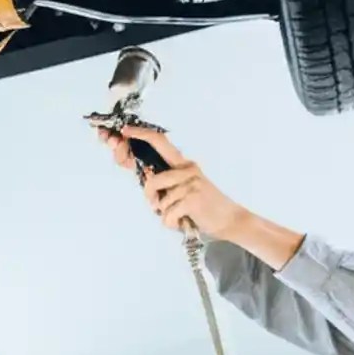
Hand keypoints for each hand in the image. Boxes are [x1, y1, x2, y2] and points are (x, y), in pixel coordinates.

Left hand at [97, 125, 247, 239]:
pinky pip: (167, 214)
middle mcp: (187, 168)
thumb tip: (136, 168)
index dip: (140, 135)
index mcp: (182, 163)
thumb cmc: (200, 205)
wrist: (229, 220)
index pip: (159, 141)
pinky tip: (184, 221)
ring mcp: (191, 182)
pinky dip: (171, 222)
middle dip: (148, 193)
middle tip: (157, 205)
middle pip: (152, 177)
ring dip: (163, 212)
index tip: (124, 132)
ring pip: (158, 200)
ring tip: (178, 214)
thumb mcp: (180, 188)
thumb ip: (160, 179)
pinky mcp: (193, 198)